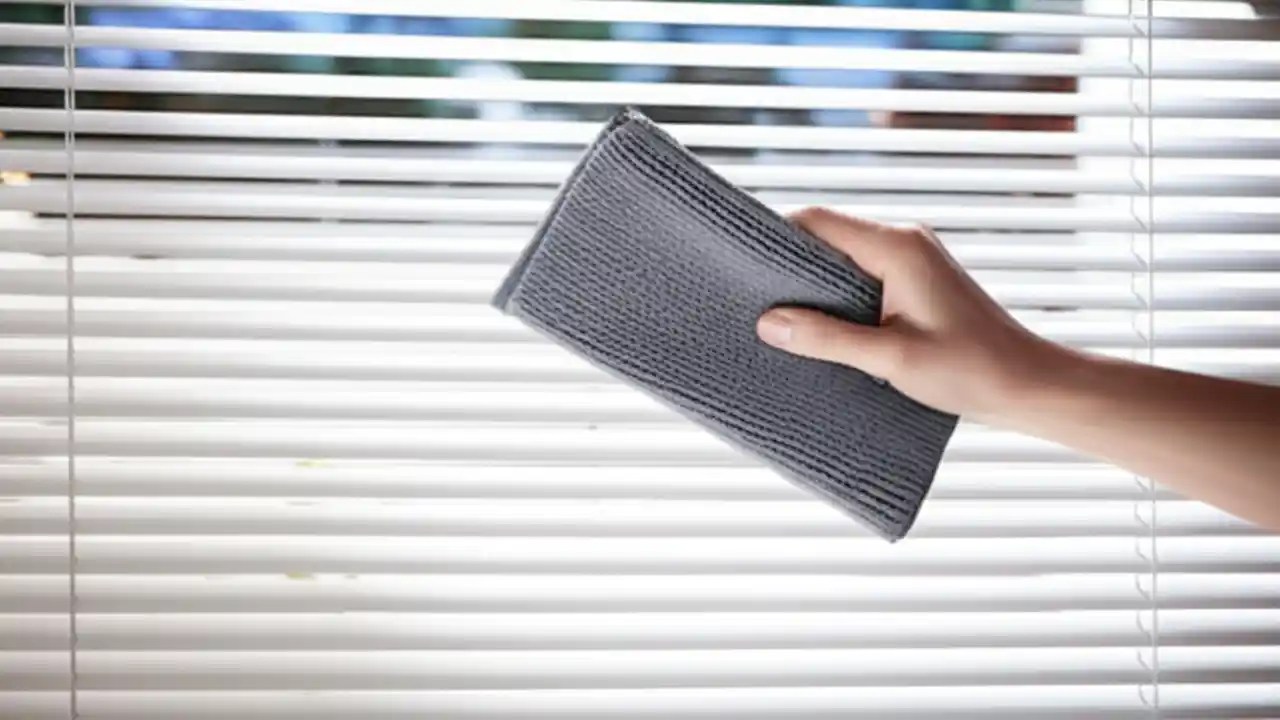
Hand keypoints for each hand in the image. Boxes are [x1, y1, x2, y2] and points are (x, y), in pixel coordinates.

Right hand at [756, 207, 1060, 423]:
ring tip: (783, 318)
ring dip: (814, 284)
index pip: (818, 220)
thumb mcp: (890, 359)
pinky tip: (822, 328)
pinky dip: (837, 296)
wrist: (1028, 384)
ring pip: (843, 258)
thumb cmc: (970, 371)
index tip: (744, 267)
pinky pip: (862, 275)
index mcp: (897, 248)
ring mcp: (912, 259)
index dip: (777, 238)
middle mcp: (904, 241)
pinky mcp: (916, 280)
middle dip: (790, 265)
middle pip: (827, 235)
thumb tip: (769, 323)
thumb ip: (827, 338)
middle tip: (754, 299)